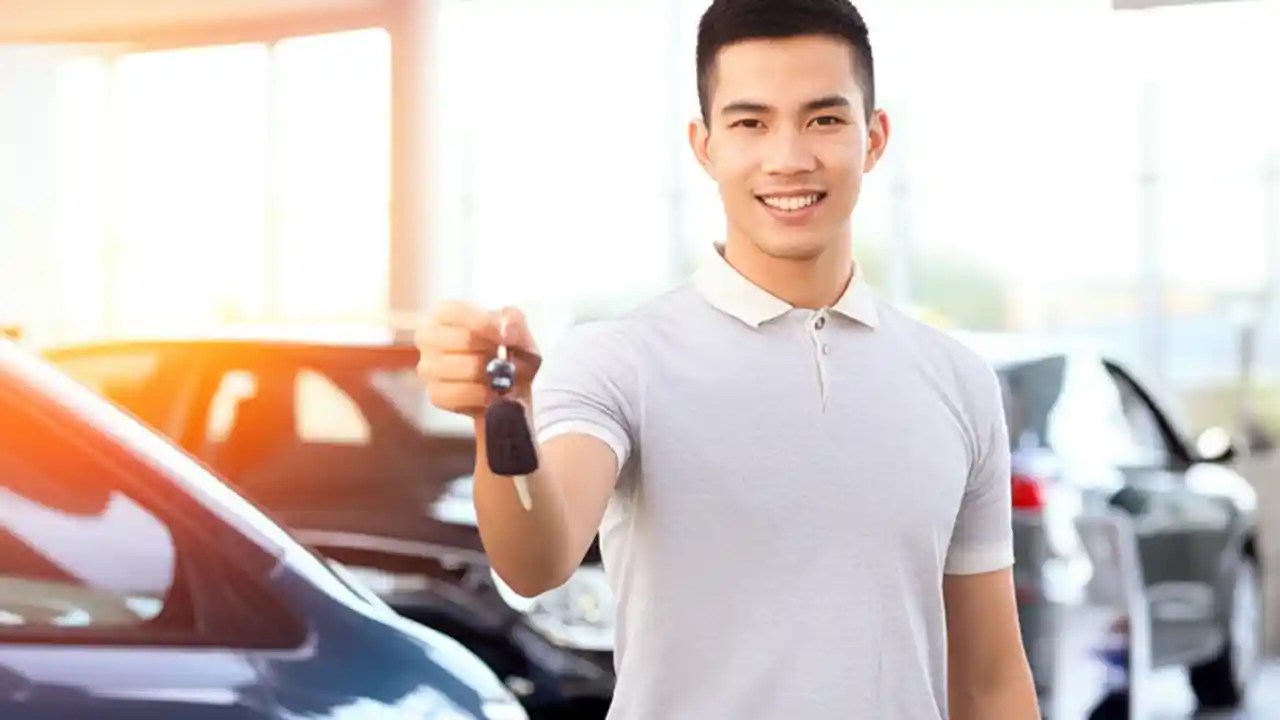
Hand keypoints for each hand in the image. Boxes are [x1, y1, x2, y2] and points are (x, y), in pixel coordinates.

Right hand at [416, 302, 541, 418]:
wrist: (506, 382)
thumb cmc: (505, 348)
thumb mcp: (515, 327)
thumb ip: (514, 321)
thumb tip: (505, 334)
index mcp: (444, 313)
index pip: (457, 312)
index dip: (486, 324)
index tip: (504, 338)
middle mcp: (428, 337)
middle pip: (465, 340)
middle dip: (493, 352)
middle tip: (503, 358)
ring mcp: (428, 366)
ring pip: (466, 369)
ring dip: (491, 375)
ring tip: (498, 376)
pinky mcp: (435, 394)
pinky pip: (459, 395)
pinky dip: (482, 396)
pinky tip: (489, 392)